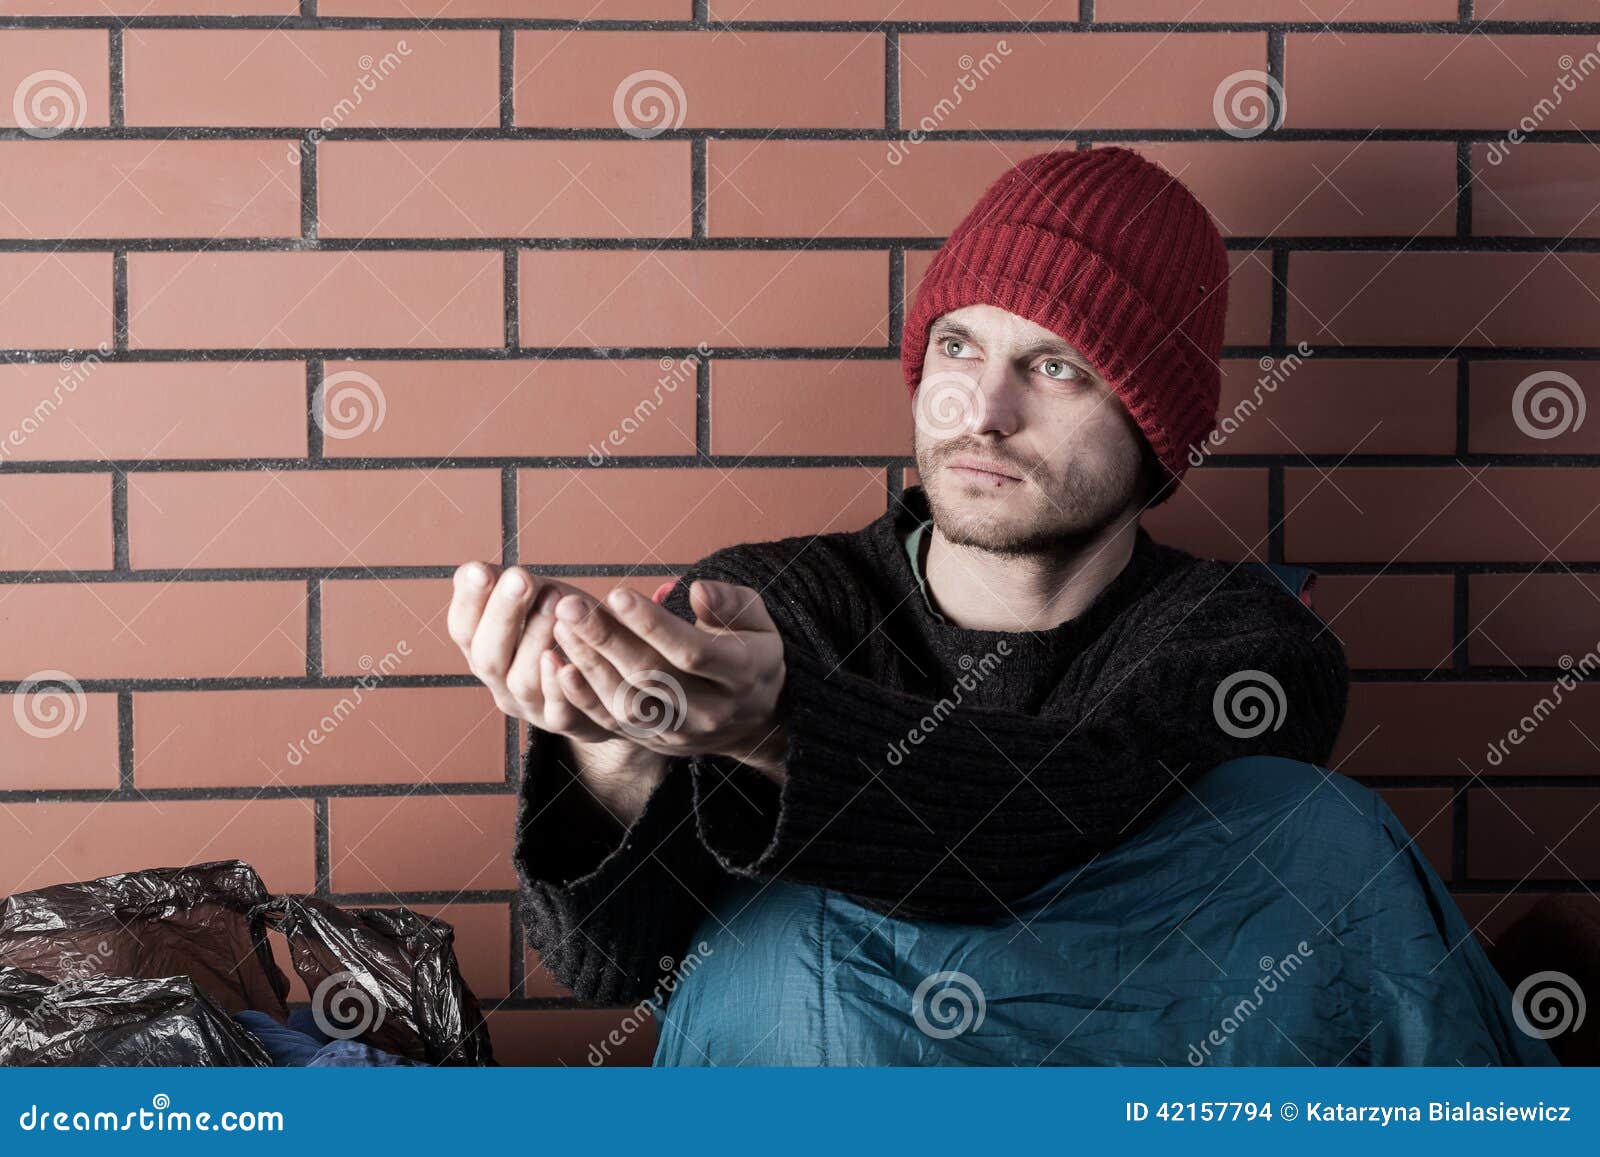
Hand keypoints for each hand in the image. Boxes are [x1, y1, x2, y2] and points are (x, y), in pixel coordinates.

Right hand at [448, 561, 616, 744]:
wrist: (609, 675)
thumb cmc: (566, 628)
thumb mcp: (536, 600)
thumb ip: (506, 586)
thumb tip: (474, 571)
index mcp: (484, 650)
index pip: (462, 629)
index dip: (469, 601)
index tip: (482, 571)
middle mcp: (500, 683)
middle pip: (487, 657)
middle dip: (502, 615)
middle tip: (520, 578)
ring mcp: (531, 707)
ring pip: (522, 681)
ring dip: (536, 639)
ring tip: (556, 600)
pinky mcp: (568, 723)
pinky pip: (559, 711)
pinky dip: (559, 685)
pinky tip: (566, 658)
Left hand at [544, 577, 789, 781]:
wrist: (759, 719)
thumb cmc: (751, 651)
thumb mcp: (757, 619)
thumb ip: (730, 602)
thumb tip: (697, 590)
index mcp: (742, 673)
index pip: (692, 650)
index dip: (652, 625)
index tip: (617, 595)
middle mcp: (712, 709)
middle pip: (652, 677)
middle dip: (606, 640)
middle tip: (570, 607)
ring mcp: (682, 732)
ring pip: (629, 704)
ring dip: (590, 666)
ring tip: (562, 628)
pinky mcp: (656, 742)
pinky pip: (614, 726)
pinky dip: (583, 699)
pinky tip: (560, 668)